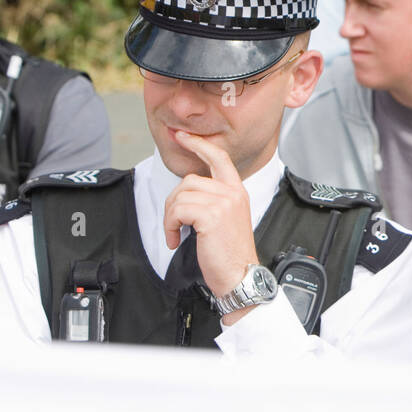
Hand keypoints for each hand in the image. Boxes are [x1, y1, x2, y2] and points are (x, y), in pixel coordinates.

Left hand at [162, 130, 258, 305]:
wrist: (240, 275)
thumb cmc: (229, 252)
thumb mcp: (225, 219)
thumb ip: (213, 200)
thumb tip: (186, 191)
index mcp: (237, 191)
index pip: (219, 157)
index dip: (199, 144)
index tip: (181, 136)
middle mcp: (232, 193)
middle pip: (189, 180)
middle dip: (174, 202)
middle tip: (174, 224)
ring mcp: (223, 203)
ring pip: (180, 196)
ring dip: (170, 217)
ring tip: (176, 234)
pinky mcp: (211, 216)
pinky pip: (178, 210)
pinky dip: (170, 226)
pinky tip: (176, 240)